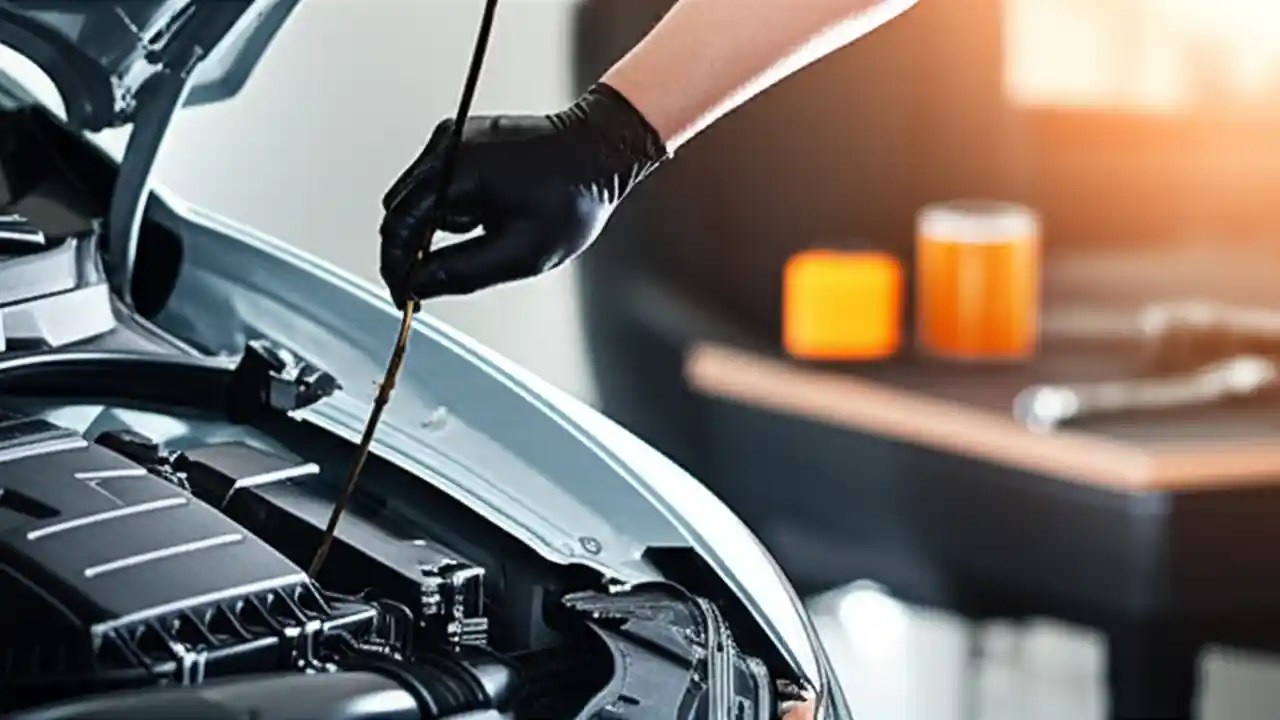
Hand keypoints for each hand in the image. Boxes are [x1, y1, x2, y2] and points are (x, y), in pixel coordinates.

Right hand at [380, 83, 667, 306]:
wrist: (600, 148)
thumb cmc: (573, 195)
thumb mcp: (521, 252)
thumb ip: (463, 272)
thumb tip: (418, 285)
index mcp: (456, 170)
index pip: (399, 226)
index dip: (396, 268)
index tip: (403, 295)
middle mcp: (446, 145)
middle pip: (400, 210)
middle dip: (413, 249)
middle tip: (435, 280)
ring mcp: (452, 137)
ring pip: (416, 197)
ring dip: (434, 228)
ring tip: (485, 235)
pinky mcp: (461, 139)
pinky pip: (436, 182)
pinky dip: (448, 208)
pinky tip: (485, 216)